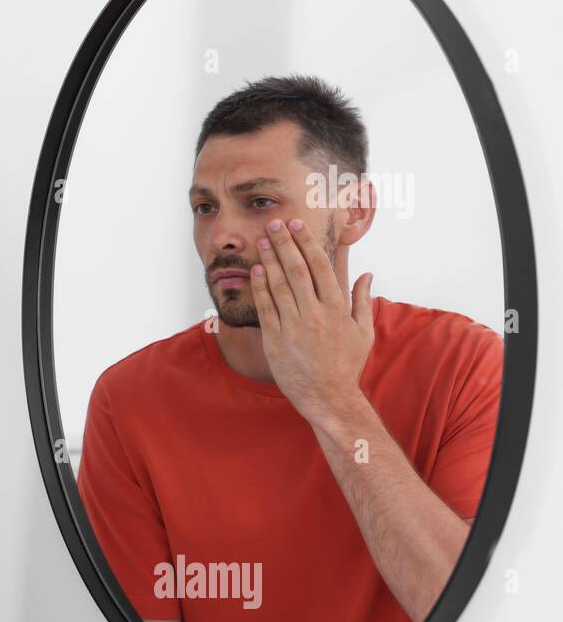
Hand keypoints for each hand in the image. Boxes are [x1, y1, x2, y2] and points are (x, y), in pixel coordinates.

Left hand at [249, 217, 374, 427]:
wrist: (329, 398)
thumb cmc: (346, 366)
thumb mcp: (363, 333)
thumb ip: (362, 301)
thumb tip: (367, 274)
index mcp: (337, 308)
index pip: (320, 266)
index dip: (307, 243)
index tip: (297, 225)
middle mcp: (316, 314)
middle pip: (297, 269)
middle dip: (285, 244)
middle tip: (274, 223)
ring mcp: (294, 326)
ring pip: (280, 285)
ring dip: (270, 260)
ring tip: (263, 240)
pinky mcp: (276, 340)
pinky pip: (266, 308)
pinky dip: (260, 287)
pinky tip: (255, 270)